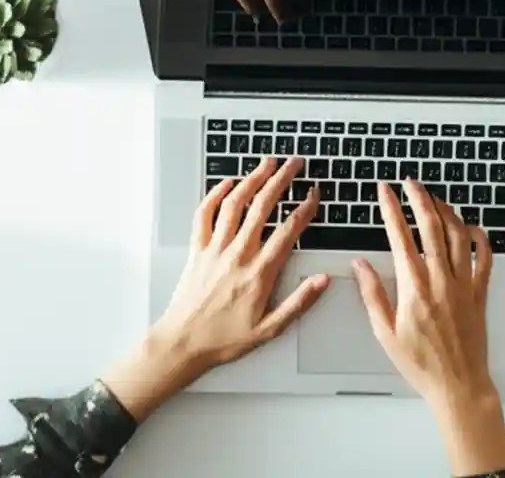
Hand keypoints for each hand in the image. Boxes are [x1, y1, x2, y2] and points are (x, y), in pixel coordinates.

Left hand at [102, 157, 328, 420]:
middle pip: (263, 207)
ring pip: (235, 204)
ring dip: (252, 179)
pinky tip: (227, 183)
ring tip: (266, 163)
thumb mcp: (269, 329)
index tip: (314, 194)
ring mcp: (215, 249)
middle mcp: (237, 254)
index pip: (288, 231)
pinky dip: (215, 194)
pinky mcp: (197, 250)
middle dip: (281, 180)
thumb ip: (299, 302)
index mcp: (259, 273)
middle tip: (294, 163)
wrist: (182, 342)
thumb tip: (322, 281)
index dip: (304, 208)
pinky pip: (204, 214)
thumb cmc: (223, 338)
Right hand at [352, 179, 504, 475]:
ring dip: (446, 211)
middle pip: (432, 226)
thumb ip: (372, 295)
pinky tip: (471, 227)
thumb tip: (360, 265)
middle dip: (419, 198)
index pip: (400, 237)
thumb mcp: (385, 333)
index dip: (391, 209)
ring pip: (458, 235)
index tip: (384, 191)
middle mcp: (440, 281)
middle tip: (410, 182)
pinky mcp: (480, 293)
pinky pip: (485, 257)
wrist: (458, 385)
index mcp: (414, 289)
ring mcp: (464, 284)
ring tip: (434, 197)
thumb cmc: (421, 364)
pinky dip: (479, 237)